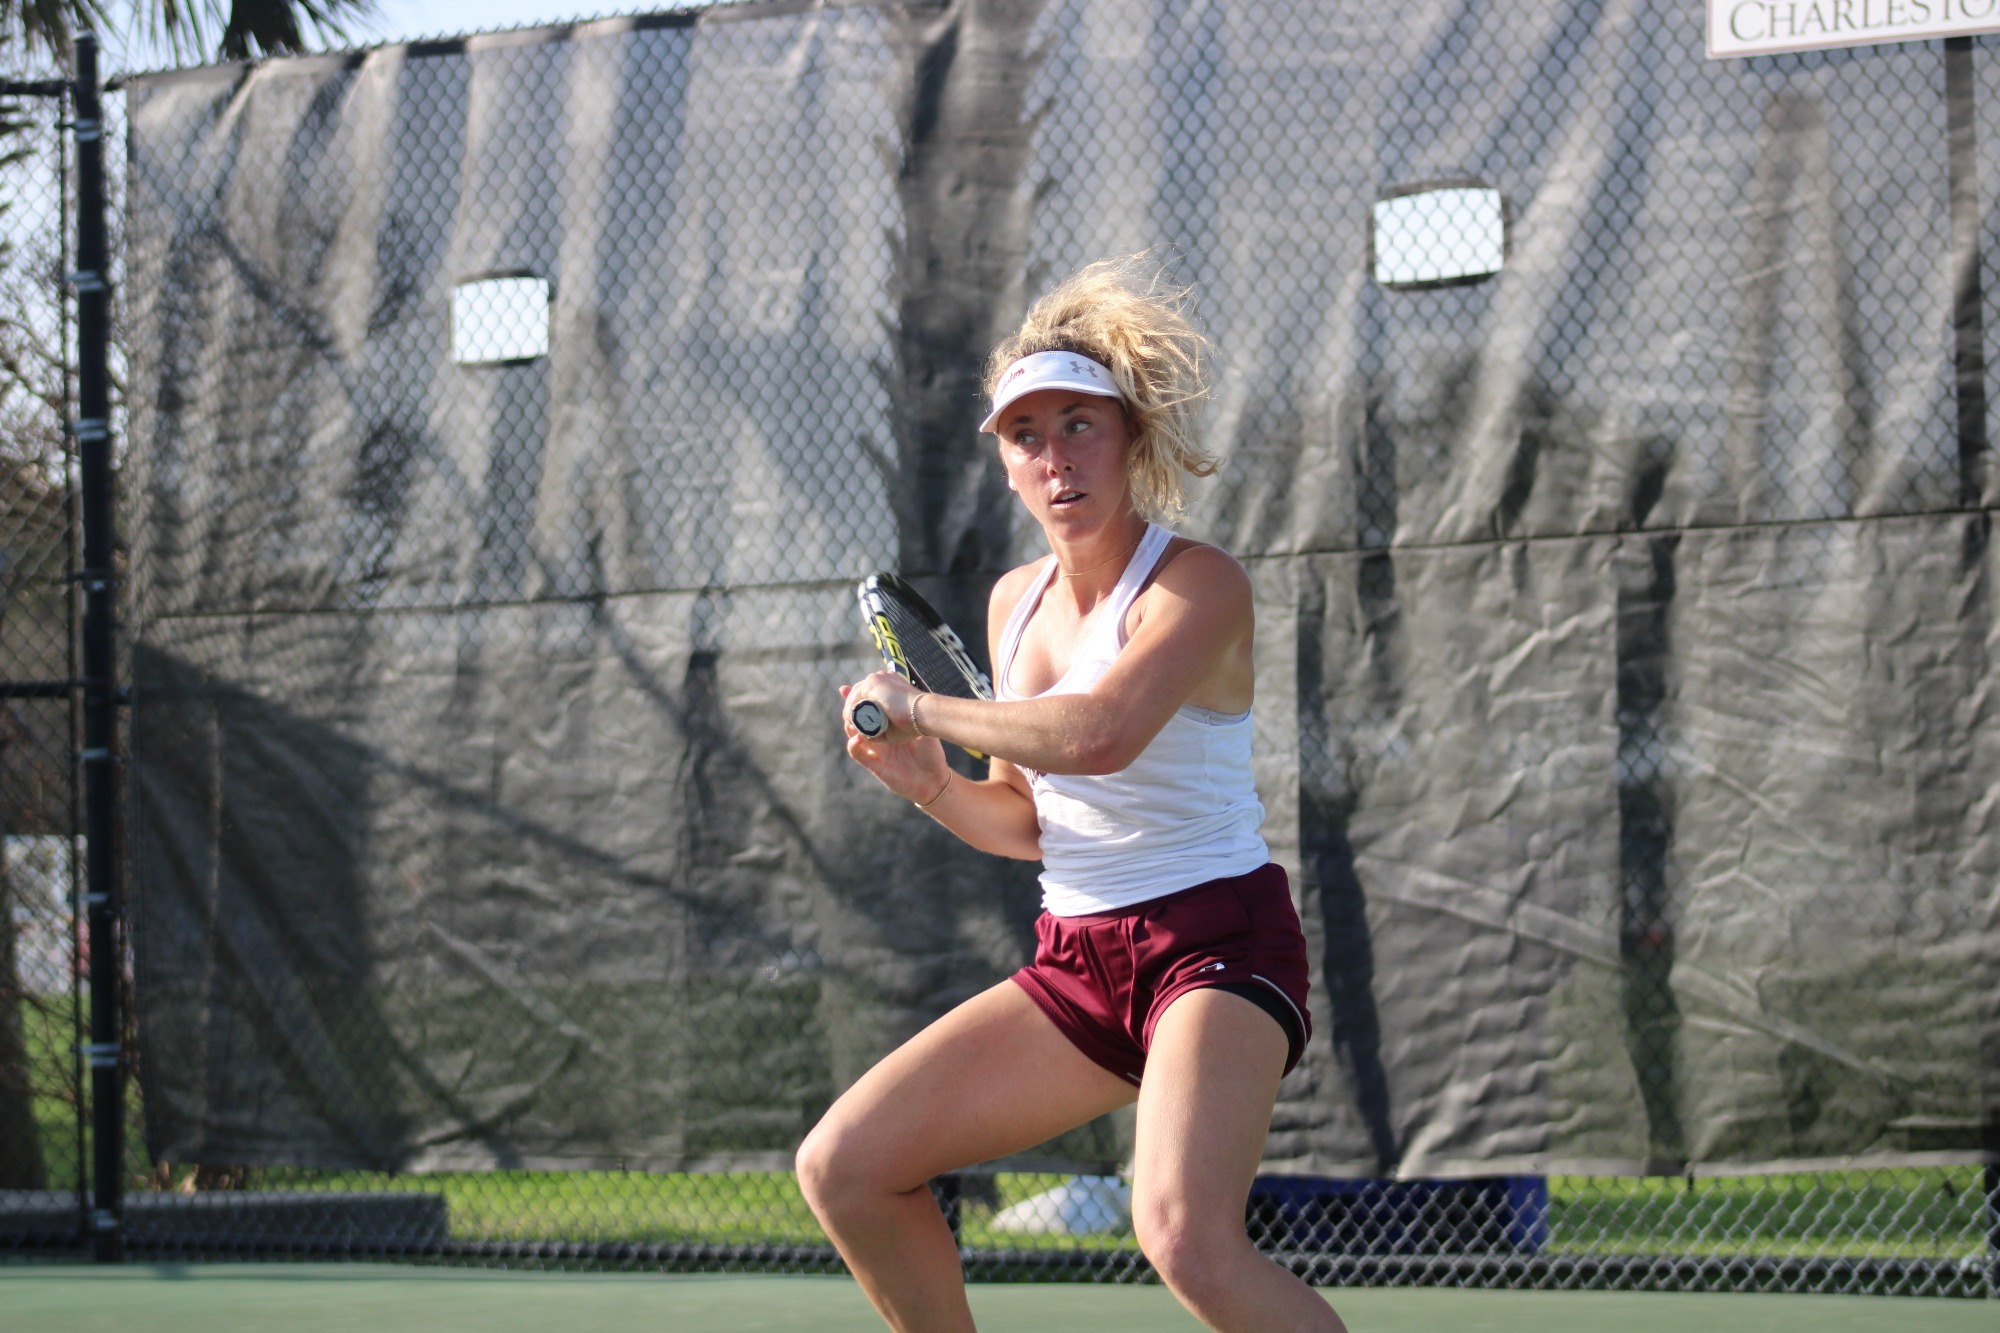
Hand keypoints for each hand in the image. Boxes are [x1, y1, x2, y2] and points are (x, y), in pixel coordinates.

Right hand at [839, 683, 950, 803]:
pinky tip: (858, 737)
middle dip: (850, 708)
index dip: (856, 699)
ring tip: (853, 715)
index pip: (868, 710)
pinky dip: (854, 744)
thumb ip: (912, 714)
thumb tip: (907, 691)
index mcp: (887, 726)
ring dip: (850, 723)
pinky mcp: (874, 764)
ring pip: (852, 733)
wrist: (933, 779)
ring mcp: (874, 750)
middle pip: (856, 719)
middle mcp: (878, 737)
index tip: (848, 687)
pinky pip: (857, 753)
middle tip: (848, 697)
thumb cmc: (930, 753)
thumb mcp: (922, 728)